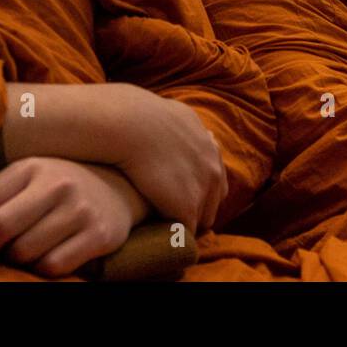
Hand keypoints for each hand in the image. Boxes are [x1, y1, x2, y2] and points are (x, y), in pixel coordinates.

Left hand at [0, 156, 144, 276]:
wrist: (118, 189)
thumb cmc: (58, 189)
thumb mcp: (30, 178)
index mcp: (31, 167)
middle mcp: (57, 183)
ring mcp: (81, 209)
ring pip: (24, 252)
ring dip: (15, 261)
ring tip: (20, 252)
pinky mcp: (100, 234)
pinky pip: (53, 266)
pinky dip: (43, 269)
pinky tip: (46, 257)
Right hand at [107, 85, 227, 232]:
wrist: (131, 125)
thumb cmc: (137, 115)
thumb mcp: (171, 112)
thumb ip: (177, 122)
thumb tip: (164, 118)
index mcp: (208, 145)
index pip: (215, 178)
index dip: (198, 189)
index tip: (178, 195)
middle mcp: (213, 166)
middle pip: (212, 201)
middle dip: (196, 208)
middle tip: (171, 215)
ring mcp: (203, 188)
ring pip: (201, 218)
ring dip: (186, 222)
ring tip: (166, 228)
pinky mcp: (188, 207)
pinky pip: (186, 231)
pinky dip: (174, 234)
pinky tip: (159, 233)